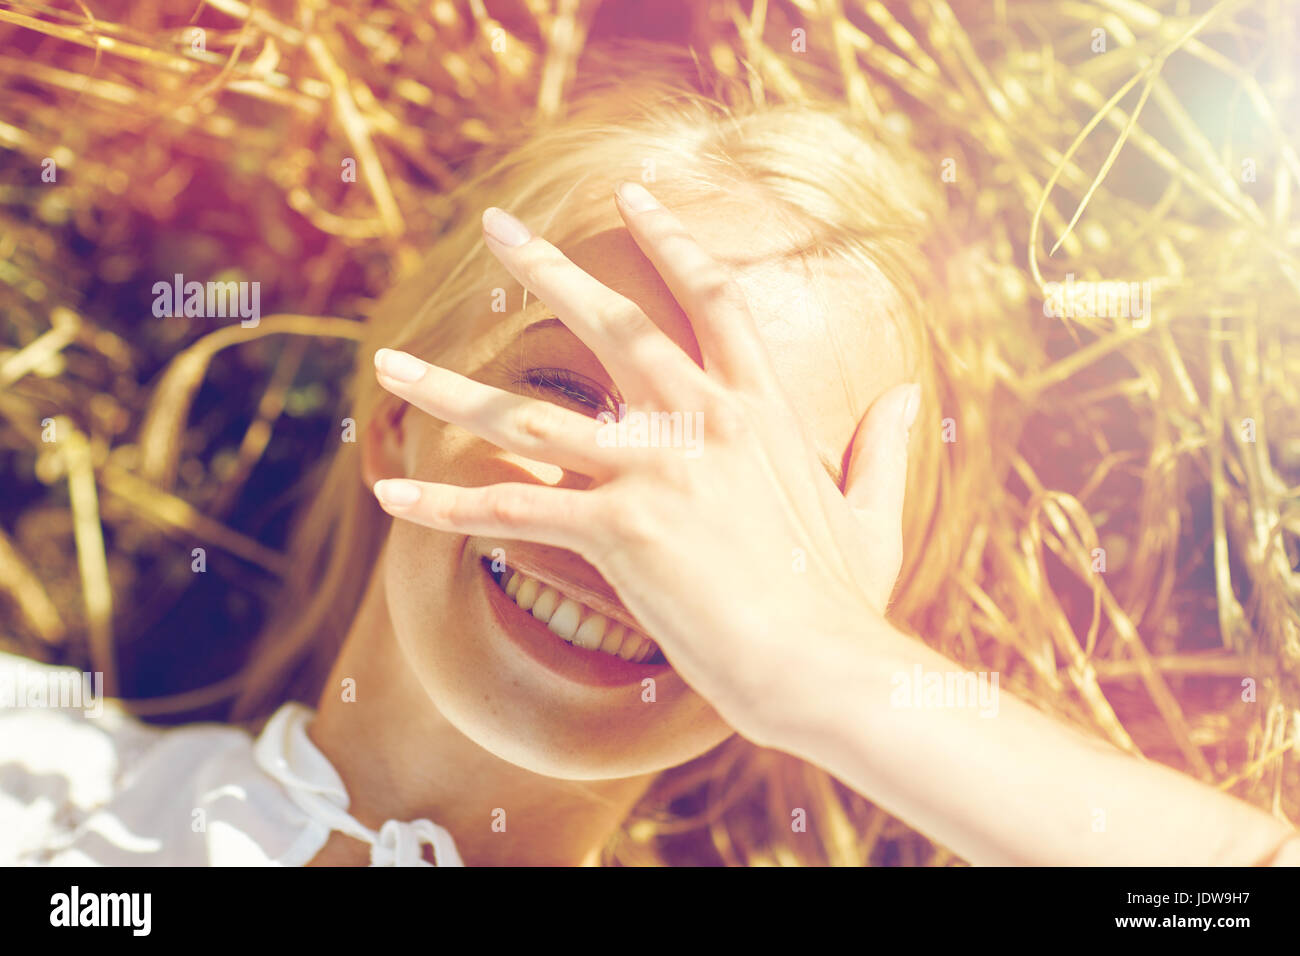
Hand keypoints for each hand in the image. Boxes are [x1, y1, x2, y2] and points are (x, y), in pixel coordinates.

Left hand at [370, 181, 918, 743]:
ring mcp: (658, 470)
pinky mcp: (621, 528)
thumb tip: (906, 396)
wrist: (827, 666)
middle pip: (613, 323)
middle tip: (496, 227)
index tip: (636, 196)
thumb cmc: (848, 602)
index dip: (675, 241)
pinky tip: (390, 496)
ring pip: (530, 414)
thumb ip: (883, 448)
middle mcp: (703, 421)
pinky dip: (446, 504)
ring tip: (388, 366)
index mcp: (759, 410)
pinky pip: (512, 511)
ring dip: (449, 390)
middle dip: (548, 268)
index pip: (714, 299)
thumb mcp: (874, 514)